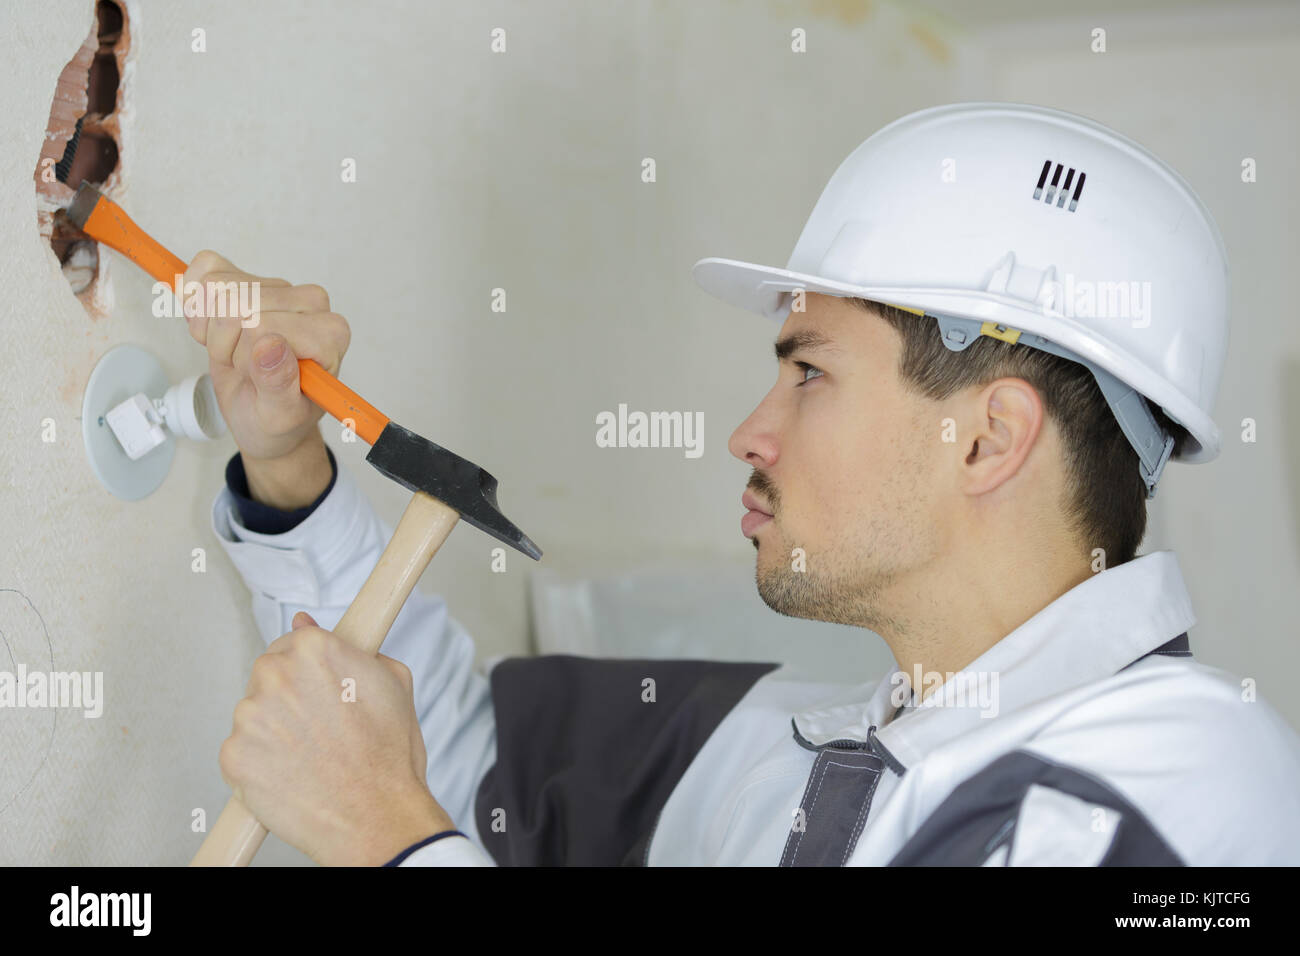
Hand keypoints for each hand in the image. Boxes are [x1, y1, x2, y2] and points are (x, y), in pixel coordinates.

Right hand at [182, 250, 350, 462]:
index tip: (256, 378)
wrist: (260, 415)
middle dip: (226, 343)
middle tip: (242, 367)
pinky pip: (206, 266)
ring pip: (217, 286)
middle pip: (236, 301)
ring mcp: (281, 286)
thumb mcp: (279, 416)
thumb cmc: (276, 417)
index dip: (244, 357)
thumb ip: (279, 384)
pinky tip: (212, 326)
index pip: (260, 323)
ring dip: (211, 328)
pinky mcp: (250, 277)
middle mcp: (312, 303)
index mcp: (329, 334)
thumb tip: (270, 345)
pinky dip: (195, 301)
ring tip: (233, 352)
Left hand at [218, 611, 453, 865]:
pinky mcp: (233, 756)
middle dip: (289, 698)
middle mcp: (276, 675)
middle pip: (268, 674)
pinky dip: (260, 763)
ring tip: (311, 756)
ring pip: (253, 714)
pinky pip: (240, 751)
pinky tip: (293, 774)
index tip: (317, 690)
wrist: (377, 816)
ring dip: (274, 731)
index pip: (292, 642)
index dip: (308, 671)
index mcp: (315, 649)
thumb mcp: (393, 684)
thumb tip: (308, 623)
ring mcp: (250, 716)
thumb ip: (354, 647)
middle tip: (319, 730)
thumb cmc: (389, 756)